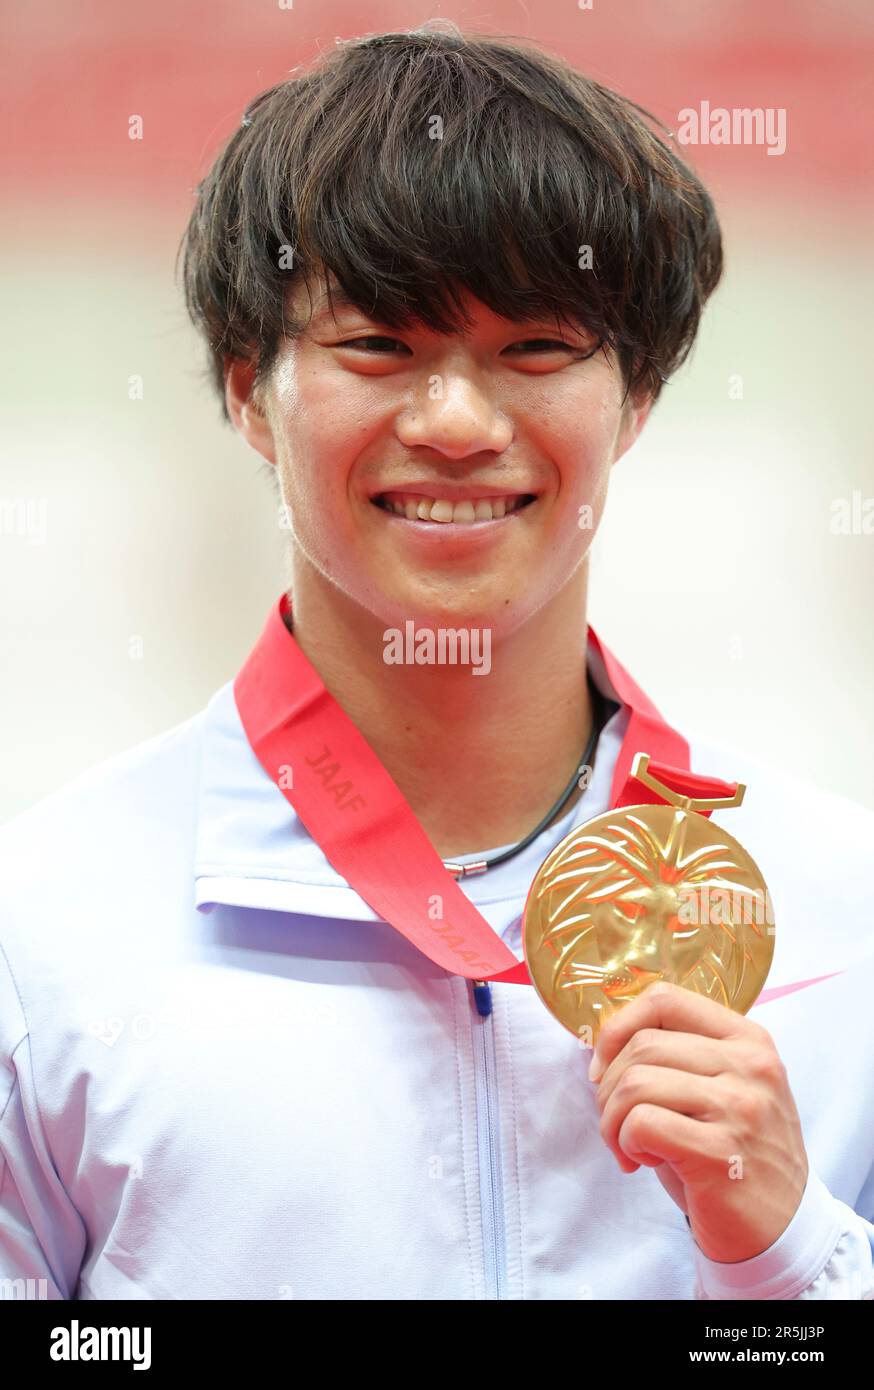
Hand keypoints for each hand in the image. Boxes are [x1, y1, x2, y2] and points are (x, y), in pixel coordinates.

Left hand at [588, 980, 808, 1262]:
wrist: (782, 1228)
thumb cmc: (734, 1154)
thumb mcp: (719, 1089)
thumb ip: (677, 1057)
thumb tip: (602, 1043)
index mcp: (749, 1039)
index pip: (665, 999)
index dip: (618, 1029)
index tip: (603, 1066)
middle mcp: (751, 1065)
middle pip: (643, 1045)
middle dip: (608, 1086)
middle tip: (615, 1122)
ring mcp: (740, 1107)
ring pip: (635, 1083)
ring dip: (612, 1120)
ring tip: (627, 1146)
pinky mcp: (721, 1151)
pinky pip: (641, 1124)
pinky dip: (624, 1143)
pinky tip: (641, 1161)